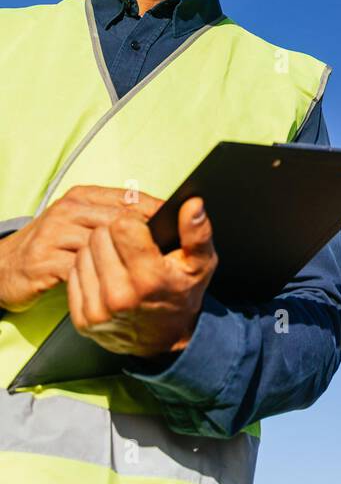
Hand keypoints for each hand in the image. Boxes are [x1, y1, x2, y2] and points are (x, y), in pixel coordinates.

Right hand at [0, 185, 161, 312]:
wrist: (5, 268)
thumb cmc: (53, 245)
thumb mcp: (81, 222)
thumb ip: (112, 217)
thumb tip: (158, 218)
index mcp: (83, 196)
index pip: (128, 198)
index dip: (156, 210)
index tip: (180, 222)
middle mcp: (69, 210)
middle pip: (119, 220)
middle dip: (146, 237)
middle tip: (170, 253)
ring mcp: (55, 235)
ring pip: (103, 245)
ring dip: (126, 260)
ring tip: (149, 271)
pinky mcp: (44, 262)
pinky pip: (81, 270)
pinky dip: (102, 279)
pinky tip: (116, 287)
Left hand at [67, 196, 217, 356]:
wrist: (165, 340)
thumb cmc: (181, 295)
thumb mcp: (201, 263)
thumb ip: (197, 232)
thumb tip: (193, 205)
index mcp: (149, 279)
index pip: (121, 226)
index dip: (133, 222)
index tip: (142, 230)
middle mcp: (119, 296)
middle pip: (99, 236)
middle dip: (115, 234)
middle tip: (130, 245)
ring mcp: (98, 311)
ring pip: (83, 252)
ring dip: (99, 251)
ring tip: (119, 261)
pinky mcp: (82, 319)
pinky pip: (73, 274)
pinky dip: (88, 270)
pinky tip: (106, 276)